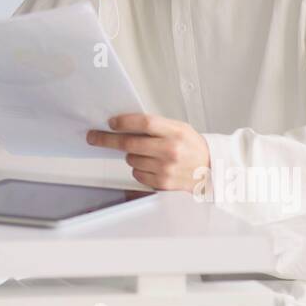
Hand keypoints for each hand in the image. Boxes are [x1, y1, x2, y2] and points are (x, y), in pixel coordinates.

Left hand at [86, 113, 210, 191]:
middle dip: (107, 139)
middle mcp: (171, 150)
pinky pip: (137, 174)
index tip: (110, 122)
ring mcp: (166, 168)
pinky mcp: (162, 183)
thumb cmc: (191, 146)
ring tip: (146, 153)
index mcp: (175, 132)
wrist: (211, 169)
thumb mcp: (179, 128)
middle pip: (130, 143)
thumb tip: (124, 124)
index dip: (124, 122)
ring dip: (130, 155)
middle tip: (94, 136)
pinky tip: (151, 165)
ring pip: (131, 159)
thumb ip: (156, 126)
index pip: (144, 123)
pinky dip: (138, 169)